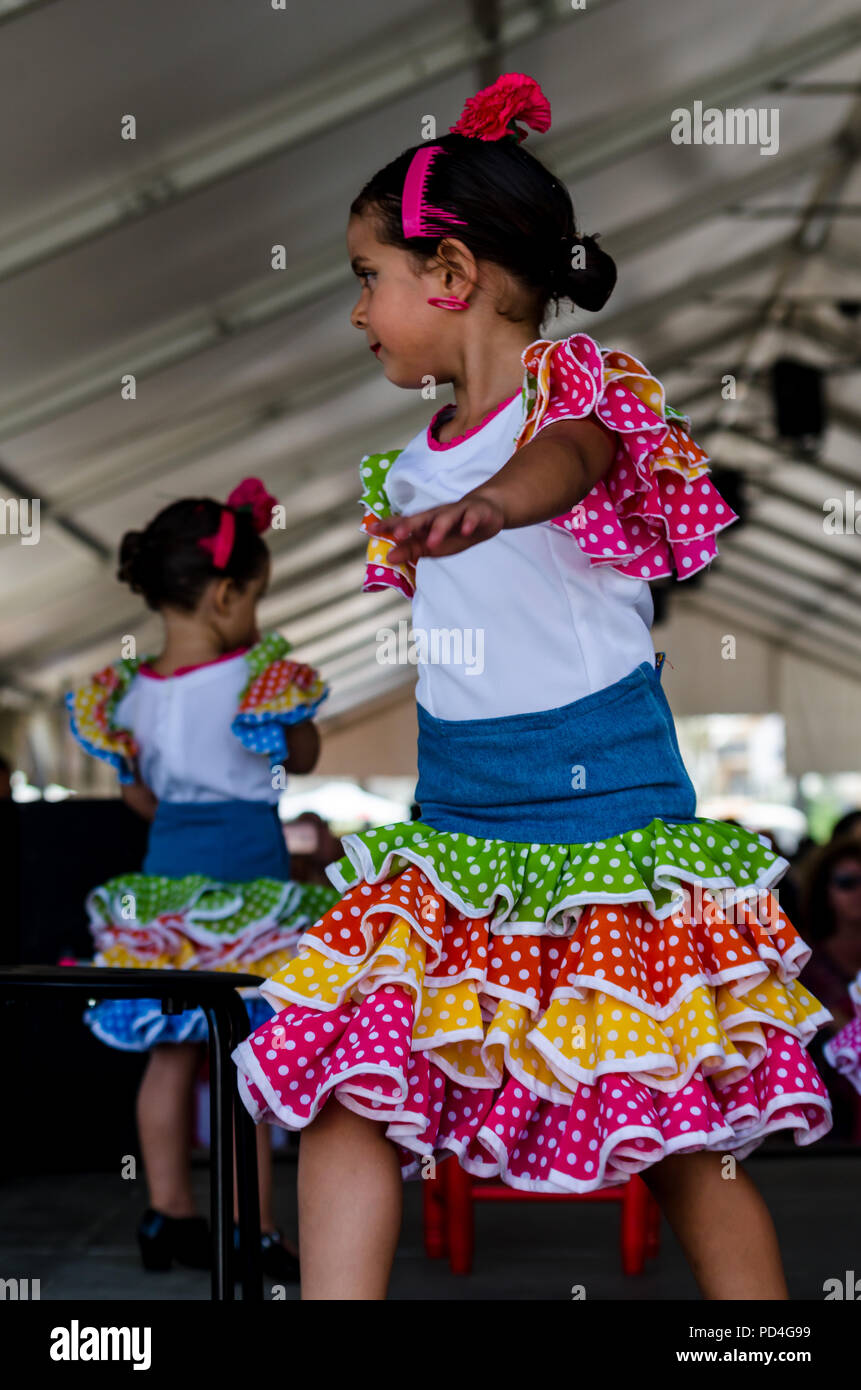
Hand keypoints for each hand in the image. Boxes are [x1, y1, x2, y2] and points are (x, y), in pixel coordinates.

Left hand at [367, 493, 505, 564]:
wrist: (485, 512)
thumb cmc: (454, 530)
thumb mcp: (433, 544)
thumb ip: (411, 549)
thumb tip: (388, 557)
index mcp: (425, 522)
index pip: (404, 522)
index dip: (388, 526)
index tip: (370, 530)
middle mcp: (437, 515)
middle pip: (422, 518)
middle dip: (410, 525)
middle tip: (398, 534)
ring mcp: (457, 512)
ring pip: (446, 517)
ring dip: (439, 528)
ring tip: (432, 542)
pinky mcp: (476, 512)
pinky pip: (472, 517)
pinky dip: (468, 523)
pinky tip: (465, 531)